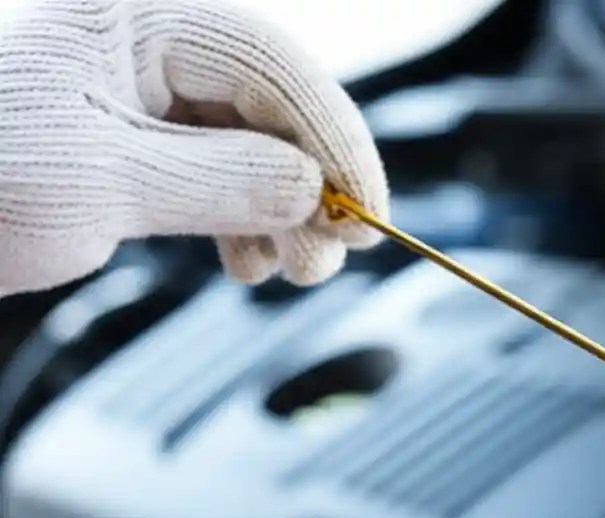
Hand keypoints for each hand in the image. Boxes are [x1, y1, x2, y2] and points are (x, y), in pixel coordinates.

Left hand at [0, 0, 387, 296]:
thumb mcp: (102, 183)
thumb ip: (223, 182)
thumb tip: (313, 188)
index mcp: (141, 18)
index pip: (273, 66)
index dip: (336, 139)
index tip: (371, 212)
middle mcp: (148, 41)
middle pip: (271, 104)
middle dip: (311, 183)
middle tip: (329, 259)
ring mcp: (138, 88)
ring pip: (250, 141)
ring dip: (282, 210)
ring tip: (287, 273)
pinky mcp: (128, 134)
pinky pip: (213, 168)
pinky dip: (240, 218)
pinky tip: (244, 263)